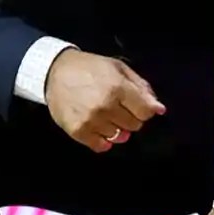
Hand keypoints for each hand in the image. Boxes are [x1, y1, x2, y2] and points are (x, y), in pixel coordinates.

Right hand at [43, 49, 165, 151]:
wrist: (55, 71)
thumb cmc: (89, 67)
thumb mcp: (118, 68)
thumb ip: (141, 87)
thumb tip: (158, 109)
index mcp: (117, 87)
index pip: (146, 112)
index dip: (144, 109)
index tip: (136, 105)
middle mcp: (105, 106)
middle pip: (134, 125)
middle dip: (130, 117)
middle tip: (117, 107)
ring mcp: (91, 120)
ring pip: (119, 137)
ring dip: (115, 128)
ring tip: (104, 114)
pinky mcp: (78, 131)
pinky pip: (101, 146)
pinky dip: (102, 140)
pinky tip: (97, 127)